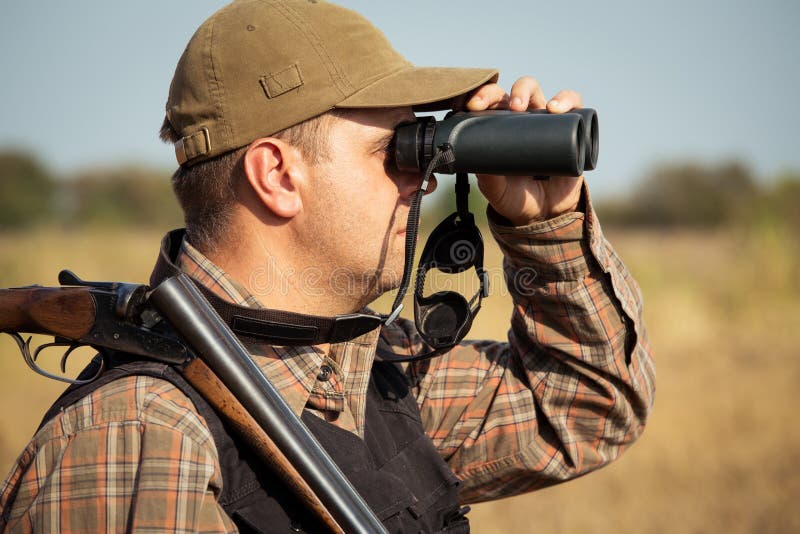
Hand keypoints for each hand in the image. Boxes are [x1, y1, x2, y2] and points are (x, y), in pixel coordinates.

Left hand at [464, 77, 583, 224]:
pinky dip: (569, 102)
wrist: (544, 213)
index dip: (484, 95)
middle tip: (513, 107)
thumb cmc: (514, 195)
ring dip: (539, 93)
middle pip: (520, 90)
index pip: (492, 101)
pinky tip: (558, 110)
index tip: (474, 104)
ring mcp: (548, 123)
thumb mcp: (495, 189)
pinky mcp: (571, 130)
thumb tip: (475, 161)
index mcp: (502, 125)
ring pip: (546, 94)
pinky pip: (575, 107)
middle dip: (515, 91)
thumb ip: (485, 176)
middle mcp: (525, 118)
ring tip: (537, 108)